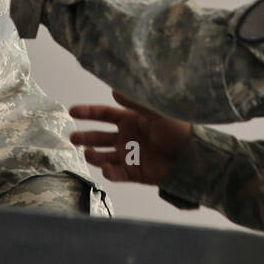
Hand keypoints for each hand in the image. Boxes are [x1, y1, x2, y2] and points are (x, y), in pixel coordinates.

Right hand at [69, 91, 192, 185]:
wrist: (191, 156)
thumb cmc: (176, 130)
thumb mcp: (155, 112)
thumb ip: (136, 102)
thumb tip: (114, 90)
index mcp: (129, 120)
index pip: (103, 115)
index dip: (88, 112)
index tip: (72, 111)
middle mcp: (125, 137)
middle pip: (98, 137)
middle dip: (84, 137)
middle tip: (73, 138)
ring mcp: (128, 155)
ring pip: (103, 157)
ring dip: (93, 155)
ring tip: (88, 153)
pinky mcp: (133, 172)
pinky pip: (116, 174)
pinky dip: (109, 172)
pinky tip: (107, 168)